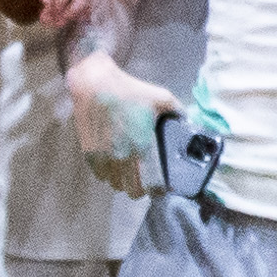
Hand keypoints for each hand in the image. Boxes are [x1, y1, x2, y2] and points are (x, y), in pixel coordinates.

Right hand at [64, 52, 176, 197]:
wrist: (94, 85)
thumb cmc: (130, 91)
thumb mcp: (161, 97)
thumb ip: (177, 112)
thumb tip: (188, 121)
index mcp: (143, 147)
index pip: (152, 184)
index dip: (159, 190)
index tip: (163, 187)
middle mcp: (122, 158)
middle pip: (132, 190)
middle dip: (141, 189)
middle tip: (146, 180)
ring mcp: (104, 158)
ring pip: (115, 185)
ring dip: (123, 182)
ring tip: (129, 173)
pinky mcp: (89, 154)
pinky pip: (100, 175)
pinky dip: (108, 175)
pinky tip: (113, 165)